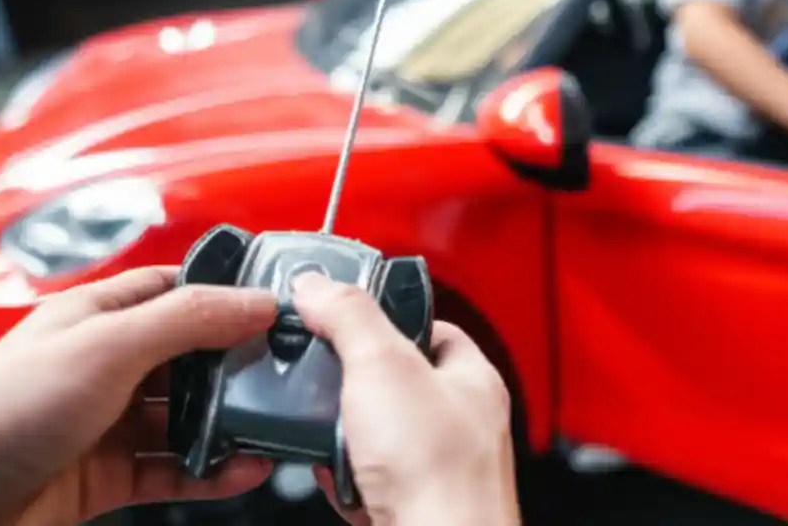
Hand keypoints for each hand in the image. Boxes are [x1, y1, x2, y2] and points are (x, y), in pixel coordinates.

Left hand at [0, 267, 275, 525]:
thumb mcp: (107, 346)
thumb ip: (187, 320)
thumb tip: (255, 301)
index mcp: (98, 314)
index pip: (175, 290)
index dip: (226, 294)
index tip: (276, 307)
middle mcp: (104, 364)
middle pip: (189, 357)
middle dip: (236, 366)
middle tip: (283, 374)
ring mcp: (106, 421)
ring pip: (185, 418)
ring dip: (229, 425)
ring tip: (269, 429)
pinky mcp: (107, 475)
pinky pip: (173, 469)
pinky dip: (210, 471)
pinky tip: (239, 470)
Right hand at [291, 274, 521, 525]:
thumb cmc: (440, 473)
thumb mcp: (382, 365)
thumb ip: (350, 316)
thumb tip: (318, 284)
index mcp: (470, 378)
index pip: (428, 327)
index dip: (385, 318)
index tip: (344, 315)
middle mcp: (461, 423)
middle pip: (395, 384)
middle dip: (354, 386)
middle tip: (327, 384)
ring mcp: (438, 469)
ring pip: (377, 437)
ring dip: (345, 437)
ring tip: (330, 436)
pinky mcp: (412, 507)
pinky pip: (368, 483)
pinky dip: (346, 480)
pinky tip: (337, 479)